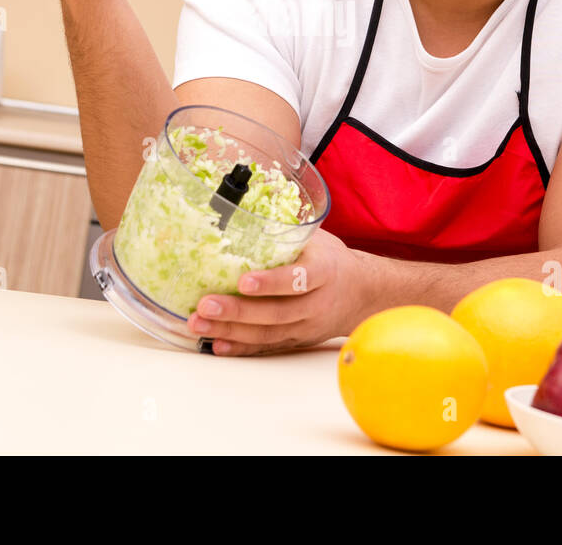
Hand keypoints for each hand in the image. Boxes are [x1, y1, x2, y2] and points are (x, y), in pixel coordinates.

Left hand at [187, 229, 379, 356]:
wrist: (362, 293)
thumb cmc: (330, 259)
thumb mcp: (316, 239)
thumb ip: (285, 232)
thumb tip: (240, 212)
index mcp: (324, 271)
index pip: (298, 279)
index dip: (271, 282)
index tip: (243, 281)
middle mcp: (317, 303)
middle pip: (277, 312)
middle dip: (238, 311)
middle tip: (205, 306)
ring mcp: (307, 326)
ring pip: (268, 333)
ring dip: (231, 331)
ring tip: (199, 325)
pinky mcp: (297, 340)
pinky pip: (267, 347)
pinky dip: (241, 348)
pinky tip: (217, 345)